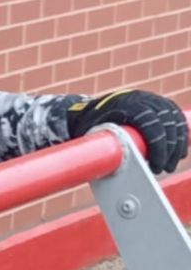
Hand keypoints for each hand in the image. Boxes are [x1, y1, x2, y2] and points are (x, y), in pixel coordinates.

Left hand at [66, 90, 187, 173]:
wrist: (88, 109)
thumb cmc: (89, 125)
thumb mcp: (92, 136)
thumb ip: (100, 149)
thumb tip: (107, 171)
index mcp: (125, 105)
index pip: (151, 124)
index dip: (158, 147)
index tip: (156, 167)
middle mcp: (141, 98)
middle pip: (167, 124)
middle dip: (170, 150)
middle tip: (164, 168)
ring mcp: (151, 98)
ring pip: (175, 121)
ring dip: (178, 144)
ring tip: (170, 164)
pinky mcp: (158, 103)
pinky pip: (176, 117)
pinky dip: (181, 133)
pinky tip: (179, 150)